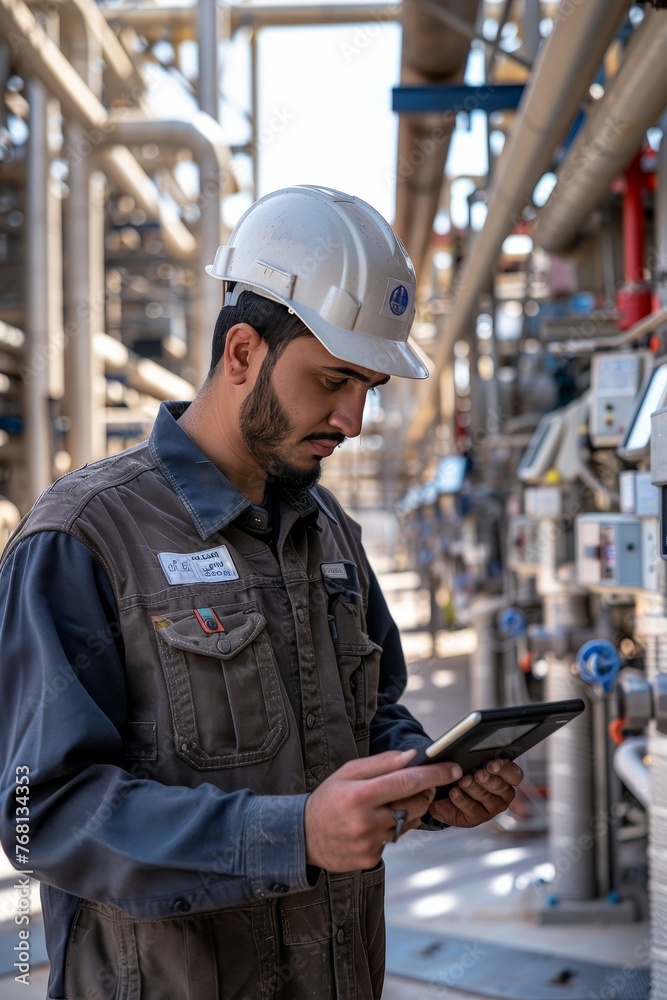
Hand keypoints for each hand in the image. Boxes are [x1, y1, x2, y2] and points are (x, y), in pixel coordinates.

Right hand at [305, 750, 462, 871]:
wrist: (303, 836)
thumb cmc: (329, 799)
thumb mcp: (348, 772)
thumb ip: (381, 763)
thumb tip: (412, 757)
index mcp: (359, 794)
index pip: (406, 781)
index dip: (434, 774)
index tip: (453, 768)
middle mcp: (366, 821)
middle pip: (415, 804)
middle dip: (424, 793)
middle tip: (420, 786)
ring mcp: (370, 843)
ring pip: (408, 823)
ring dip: (407, 811)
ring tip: (387, 805)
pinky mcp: (371, 859)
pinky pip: (395, 840)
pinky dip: (392, 829)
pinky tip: (374, 825)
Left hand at [428, 759, 523, 828]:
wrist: (439, 792)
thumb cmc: (457, 774)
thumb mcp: (464, 762)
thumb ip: (471, 758)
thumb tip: (467, 757)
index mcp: (502, 776)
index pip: (514, 774)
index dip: (506, 769)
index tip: (491, 766)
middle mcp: (501, 794)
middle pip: (503, 788)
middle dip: (489, 780)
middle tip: (478, 774)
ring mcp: (490, 807)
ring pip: (489, 799)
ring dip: (475, 789)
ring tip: (463, 782)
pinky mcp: (477, 818)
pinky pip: (473, 811)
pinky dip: (463, 801)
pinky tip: (455, 793)